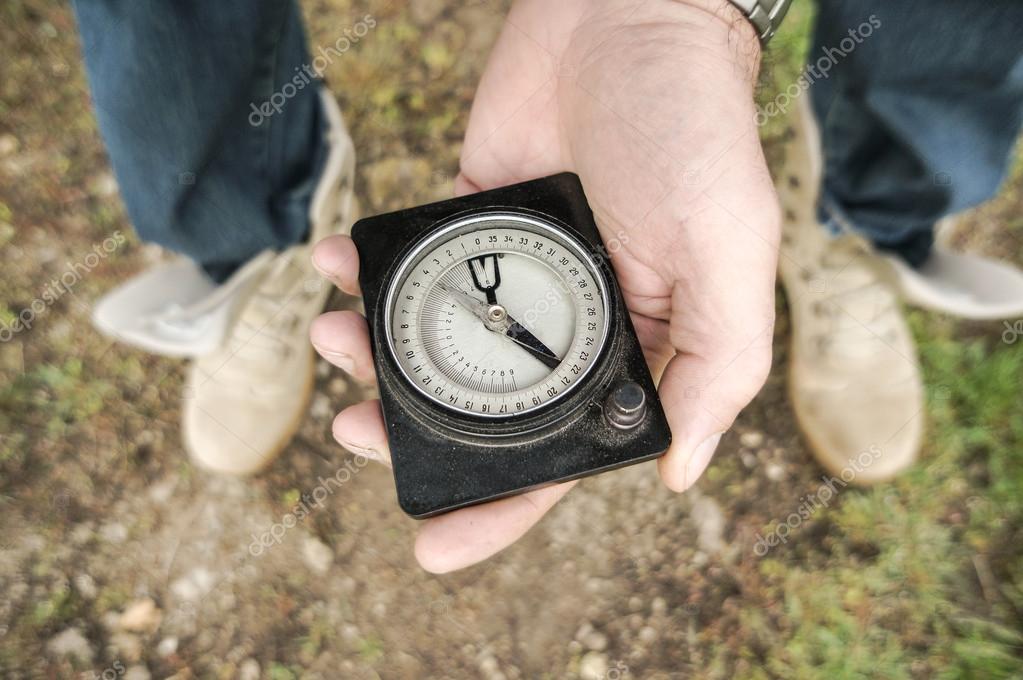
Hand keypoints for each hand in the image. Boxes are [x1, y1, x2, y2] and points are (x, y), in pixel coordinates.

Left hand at [311, 0, 778, 571]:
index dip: (501, 509)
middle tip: (358, 433)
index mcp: (633, 350)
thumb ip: (714, 370)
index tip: (431, 545)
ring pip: (432, 347)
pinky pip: (408, 266)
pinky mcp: (470, 221)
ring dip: (373, 357)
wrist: (627, 14)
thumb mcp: (726, 257)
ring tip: (334, 341)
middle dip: (414, 435)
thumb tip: (672, 474)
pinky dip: (364, 273)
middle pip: (481, 411)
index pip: (563, 454)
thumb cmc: (692, 133)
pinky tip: (335, 268)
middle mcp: (571, 325)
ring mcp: (514, 275)